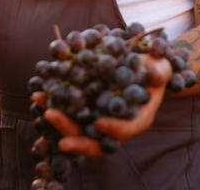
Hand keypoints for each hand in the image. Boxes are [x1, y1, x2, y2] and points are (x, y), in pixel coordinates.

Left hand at [31, 54, 172, 156]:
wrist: (139, 62)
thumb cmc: (153, 67)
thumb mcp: (160, 66)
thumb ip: (159, 72)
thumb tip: (156, 76)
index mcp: (135, 120)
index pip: (125, 131)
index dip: (114, 130)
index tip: (100, 123)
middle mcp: (112, 123)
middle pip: (91, 137)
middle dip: (69, 129)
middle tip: (51, 116)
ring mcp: (95, 116)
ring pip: (73, 125)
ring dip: (54, 116)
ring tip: (39, 99)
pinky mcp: (82, 104)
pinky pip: (65, 108)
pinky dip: (52, 100)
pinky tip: (38, 90)